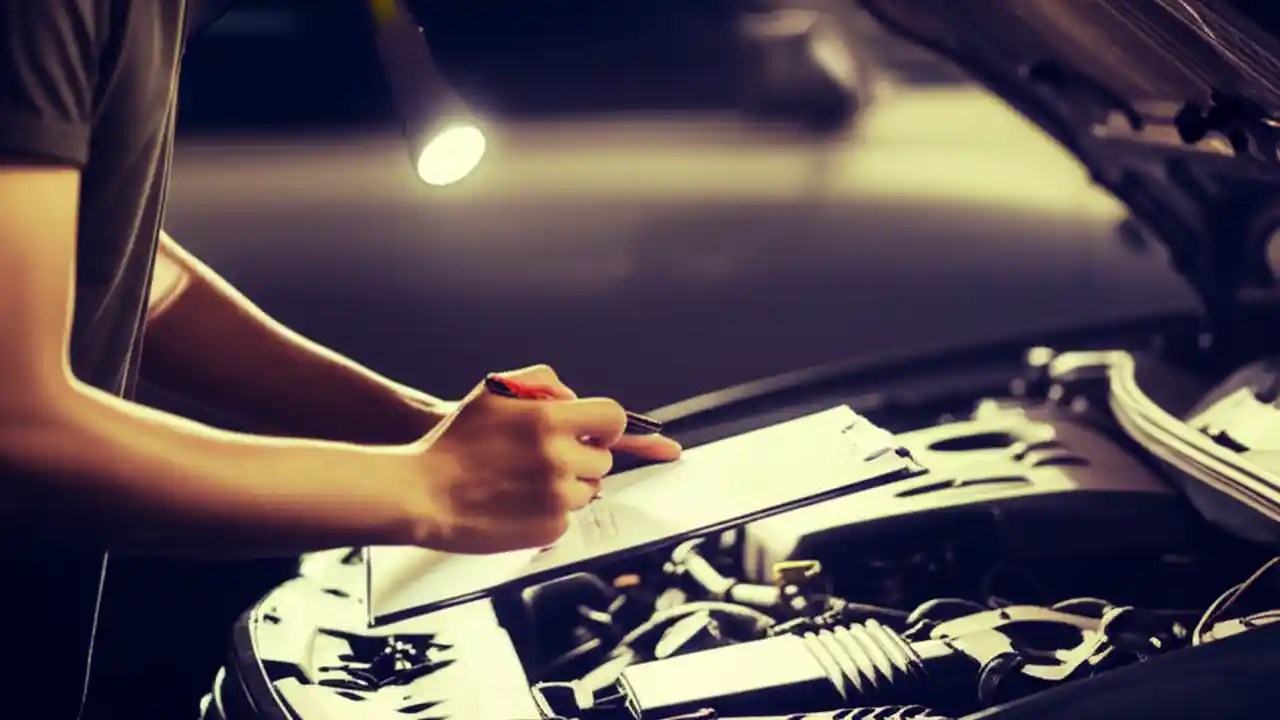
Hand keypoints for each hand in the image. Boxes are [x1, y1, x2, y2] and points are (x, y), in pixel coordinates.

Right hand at [409, 365, 677, 552]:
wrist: (422, 493)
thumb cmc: (455, 442)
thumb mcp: (494, 391)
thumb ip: (542, 382)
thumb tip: (574, 399)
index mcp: (550, 420)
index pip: (613, 417)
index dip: (606, 425)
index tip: (594, 432)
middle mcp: (559, 459)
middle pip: (603, 458)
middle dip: (582, 456)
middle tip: (548, 458)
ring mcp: (557, 497)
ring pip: (589, 489)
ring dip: (568, 484)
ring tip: (528, 481)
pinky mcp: (550, 528)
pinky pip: (569, 516)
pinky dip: (551, 511)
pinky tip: (520, 502)